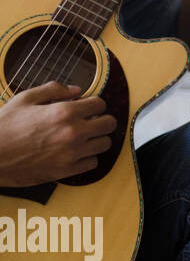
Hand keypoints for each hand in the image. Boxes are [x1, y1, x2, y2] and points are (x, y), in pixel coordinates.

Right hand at [0, 82, 115, 186]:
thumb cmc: (3, 127)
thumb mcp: (24, 99)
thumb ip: (53, 89)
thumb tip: (76, 89)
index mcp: (64, 112)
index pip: (100, 103)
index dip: (95, 103)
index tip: (88, 106)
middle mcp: (73, 133)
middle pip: (109, 124)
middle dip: (101, 119)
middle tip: (90, 121)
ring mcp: (72, 153)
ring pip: (105, 144)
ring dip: (97, 138)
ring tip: (83, 137)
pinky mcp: (67, 171)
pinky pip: (93, 163)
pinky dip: (88, 157)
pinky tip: (76, 152)